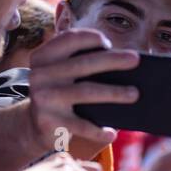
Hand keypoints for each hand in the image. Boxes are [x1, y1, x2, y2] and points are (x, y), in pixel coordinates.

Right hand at [26, 30, 139, 157]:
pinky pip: (81, 126)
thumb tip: (123, 60)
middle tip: (135, 59)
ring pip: (85, 92)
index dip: (90, 37)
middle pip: (82, 64)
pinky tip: (112, 133)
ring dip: (114, 92)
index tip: (108, 43)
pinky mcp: (49, 122)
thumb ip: (80, 61)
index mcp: (43, 57)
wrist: (36, 125)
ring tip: (134, 94)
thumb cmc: (60, 92)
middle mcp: (40, 75)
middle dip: (112, 60)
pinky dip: (99, 131)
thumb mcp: (61, 72)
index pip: (68, 39)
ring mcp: (44, 99)